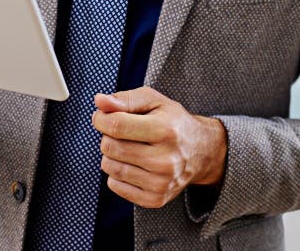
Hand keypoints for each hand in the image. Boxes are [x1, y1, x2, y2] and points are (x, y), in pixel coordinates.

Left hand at [91, 86, 226, 208]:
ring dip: (110, 154)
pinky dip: (115, 173)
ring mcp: (161, 183)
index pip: (116, 126)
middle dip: (107, 136)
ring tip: (125, 146)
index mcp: (165, 130)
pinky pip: (115, 186)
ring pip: (111, 167)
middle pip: (111, 147)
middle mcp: (165, 160)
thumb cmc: (172, 120)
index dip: (100, 119)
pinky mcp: (156, 199)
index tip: (101, 116)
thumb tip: (99, 102)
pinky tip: (130, 163)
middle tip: (119, 131)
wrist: (200, 151)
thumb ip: (125, 99)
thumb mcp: (154, 100)